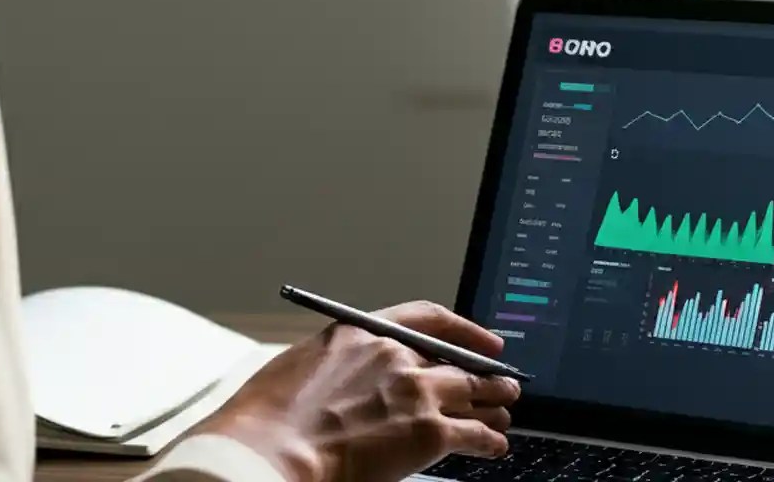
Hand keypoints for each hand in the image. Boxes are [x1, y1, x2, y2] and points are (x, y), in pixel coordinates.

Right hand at [193, 301, 520, 481]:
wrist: (268, 454)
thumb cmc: (268, 420)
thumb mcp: (304, 366)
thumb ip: (344, 363)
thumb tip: (362, 379)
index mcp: (362, 332)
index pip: (427, 318)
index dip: (463, 329)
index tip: (482, 340)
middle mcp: (396, 357)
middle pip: (457, 361)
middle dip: (485, 374)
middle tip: (503, 382)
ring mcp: (417, 393)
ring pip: (474, 393)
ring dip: (494, 404)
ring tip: (505, 411)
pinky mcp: (428, 434)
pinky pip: (475, 434)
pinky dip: (491, 441)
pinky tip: (495, 446)